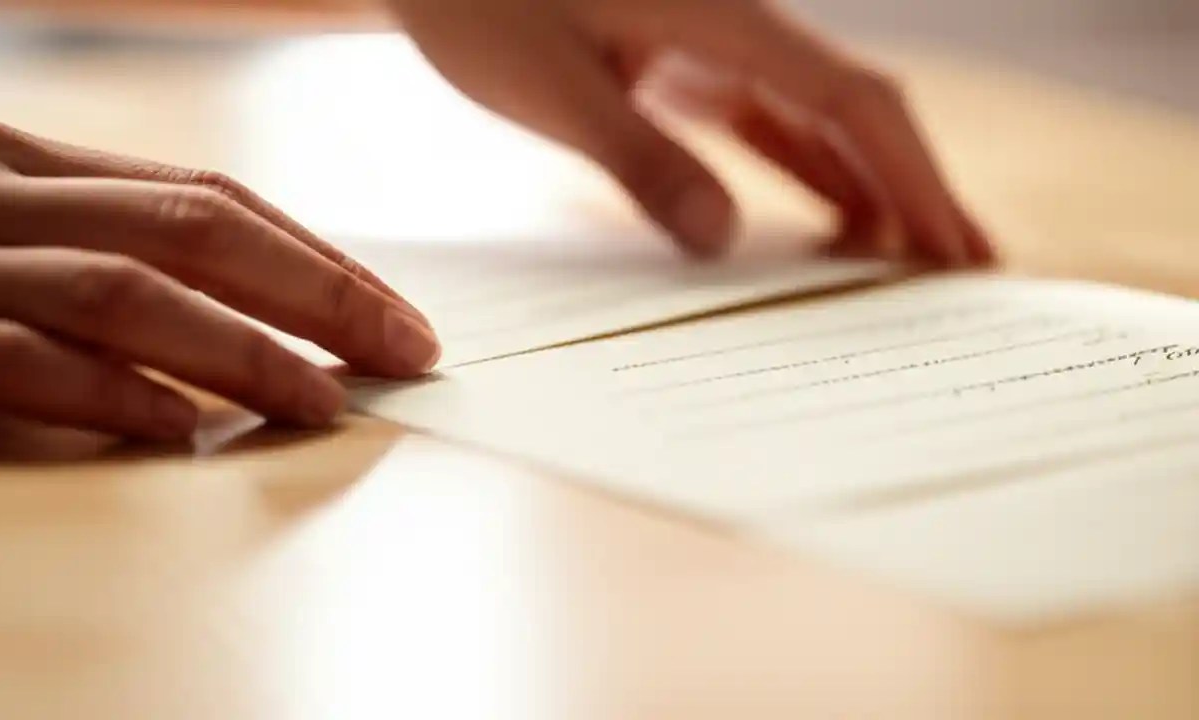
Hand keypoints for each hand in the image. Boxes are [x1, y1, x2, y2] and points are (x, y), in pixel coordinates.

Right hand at [0, 118, 439, 440]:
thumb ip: (93, 240)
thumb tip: (232, 301)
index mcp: (25, 161)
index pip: (211, 198)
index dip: (314, 256)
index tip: (393, 314)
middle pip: (194, 230)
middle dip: (316, 293)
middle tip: (405, 350)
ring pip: (120, 290)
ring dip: (238, 348)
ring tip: (323, 400)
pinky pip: (9, 362)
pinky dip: (104, 393)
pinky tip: (181, 429)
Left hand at [389, 0, 992, 264]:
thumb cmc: (479, 1)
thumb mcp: (550, 85)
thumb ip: (637, 157)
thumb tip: (719, 238)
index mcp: (724, 18)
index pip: (849, 99)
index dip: (911, 173)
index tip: (952, 243)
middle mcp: (736, 27)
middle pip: (856, 106)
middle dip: (916, 184)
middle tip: (968, 263)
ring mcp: (714, 45)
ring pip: (820, 117)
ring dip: (871, 182)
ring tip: (916, 258)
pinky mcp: (685, 62)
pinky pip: (769, 121)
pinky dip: (808, 170)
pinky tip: (829, 218)